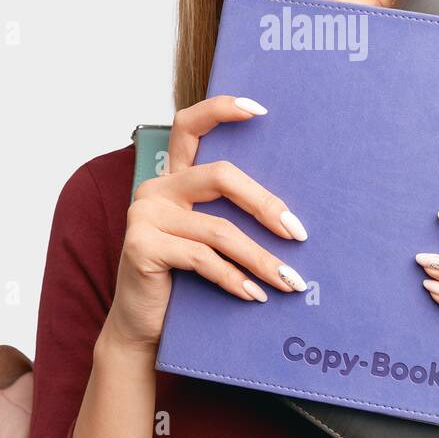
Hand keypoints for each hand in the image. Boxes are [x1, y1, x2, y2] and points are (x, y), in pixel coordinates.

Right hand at [103, 95, 310, 353]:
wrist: (142, 328)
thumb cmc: (184, 282)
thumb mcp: (208, 241)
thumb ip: (231, 215)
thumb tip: (293, 217)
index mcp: (174, 178)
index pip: (190, 126)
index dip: (221, 110)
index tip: (261, 111)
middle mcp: (156, 188)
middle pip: (221, 176)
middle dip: (266, 204)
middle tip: (298, 233)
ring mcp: (145, 214)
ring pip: (218, 228)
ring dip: (260, 258)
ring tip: (289, 281)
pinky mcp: (140, 245)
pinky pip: (202, 258)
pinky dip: (234, 279)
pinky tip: (255, 295)